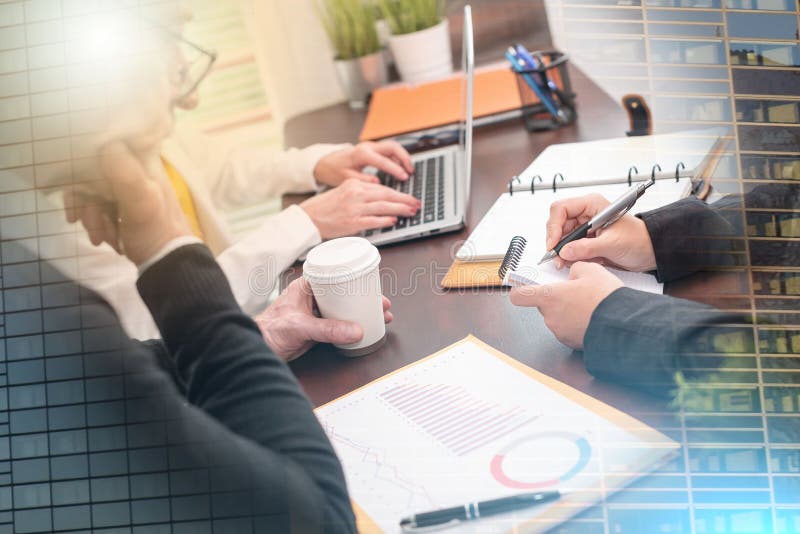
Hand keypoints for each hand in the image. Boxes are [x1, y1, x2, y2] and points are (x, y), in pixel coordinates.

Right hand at [64, 142, 190, 265]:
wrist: (168, 263)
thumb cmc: (156, 231)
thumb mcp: (142, 201)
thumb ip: (125, 173)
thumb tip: (105, 143)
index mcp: (143, 159)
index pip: (103, 144)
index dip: (84, 166)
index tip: (76, 188)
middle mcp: (135, 167)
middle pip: (92, 172)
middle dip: (86, 202)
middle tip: (88, 223)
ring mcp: (128, 187)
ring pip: (92, 192)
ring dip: (91, 217)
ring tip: (102, 237)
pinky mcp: (122, 204)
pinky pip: (97, 207)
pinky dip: (96, 223)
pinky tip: (104, 239)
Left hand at [256, 278, 393, 361]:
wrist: (258, 349)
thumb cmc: (268, 330)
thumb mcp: (301, 326)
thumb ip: (327, 330)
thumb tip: (354, 330)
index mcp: (307, 286)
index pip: (335, 275)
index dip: (356, 279)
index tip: (372, 286)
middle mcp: (313, 297)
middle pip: (344, 293)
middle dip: (364, 298)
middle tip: (381, 303)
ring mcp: (316, 313)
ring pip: (344, 309)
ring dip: (361, 313)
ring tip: (379, 317)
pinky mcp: (317, 328)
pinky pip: (339, 324)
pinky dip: (352, 327)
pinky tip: (363, 329)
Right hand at [300, 178, 420, 238]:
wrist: (309, 217)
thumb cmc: (326, 206)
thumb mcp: (344, 191)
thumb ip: (362, 193)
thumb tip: (382, 199)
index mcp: (354, 184)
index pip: (382, 188)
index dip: (399, 193)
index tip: (409, 197)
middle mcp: (356, 194)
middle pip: (386, 196)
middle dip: (404, 200)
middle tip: (416, 204)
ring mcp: (355, 208)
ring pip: (383, 207)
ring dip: (400, 210)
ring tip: (410, 212)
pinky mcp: (352, 221)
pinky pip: (374, 220)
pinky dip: (385, 220)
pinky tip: (394, 220)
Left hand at [314, 141, 413, 185]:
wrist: (326, 162)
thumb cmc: (335, 170)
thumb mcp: (346, 178)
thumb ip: (362, 180)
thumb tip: (377, 182)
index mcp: (361, 154)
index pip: (383, 160)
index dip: (395, 169)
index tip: (404, 177)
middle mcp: (367, 147)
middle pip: (392, 146)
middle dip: (404, 158)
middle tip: (411, 171)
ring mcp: (370, 146)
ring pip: (392, 146)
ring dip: (403, 156)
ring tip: (409, 169)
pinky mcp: (372, 148)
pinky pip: (389, 149)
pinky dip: (397, 156)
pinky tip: (401, 166)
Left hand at [510, 262, 622, 348]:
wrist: (623, 324)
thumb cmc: (605, 298)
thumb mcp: (591, 270)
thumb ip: (575, 269)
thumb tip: (573, 274)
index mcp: (549, 297)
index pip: (519, 296)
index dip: (520, 291)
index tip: (522, 288)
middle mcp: (550, 316)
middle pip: (543, 305)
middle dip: (556, 299)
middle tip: (574, 293)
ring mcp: (559, 331)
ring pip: (557, 317)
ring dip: (567, 312)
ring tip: (588, 306)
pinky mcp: (571, 342)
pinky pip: (568, 330)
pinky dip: (576, 324)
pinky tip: (591, 318)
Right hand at [546, 194, 656, 271]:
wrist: (650, 252)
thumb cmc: (639, 240)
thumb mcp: (613, 244)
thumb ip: (587, 248)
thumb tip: (564, 252)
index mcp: (592, 205)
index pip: (561, 209)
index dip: (554, 227)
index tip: (553, 245)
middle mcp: (586, 214)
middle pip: (557, 224)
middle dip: (556, 242)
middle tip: (558, 259)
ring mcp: (584, 227)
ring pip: (561, 237)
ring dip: (562, 251)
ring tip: (567, 262)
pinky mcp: (585, 240)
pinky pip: (569, 247)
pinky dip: (569, 256)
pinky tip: (577, 261)